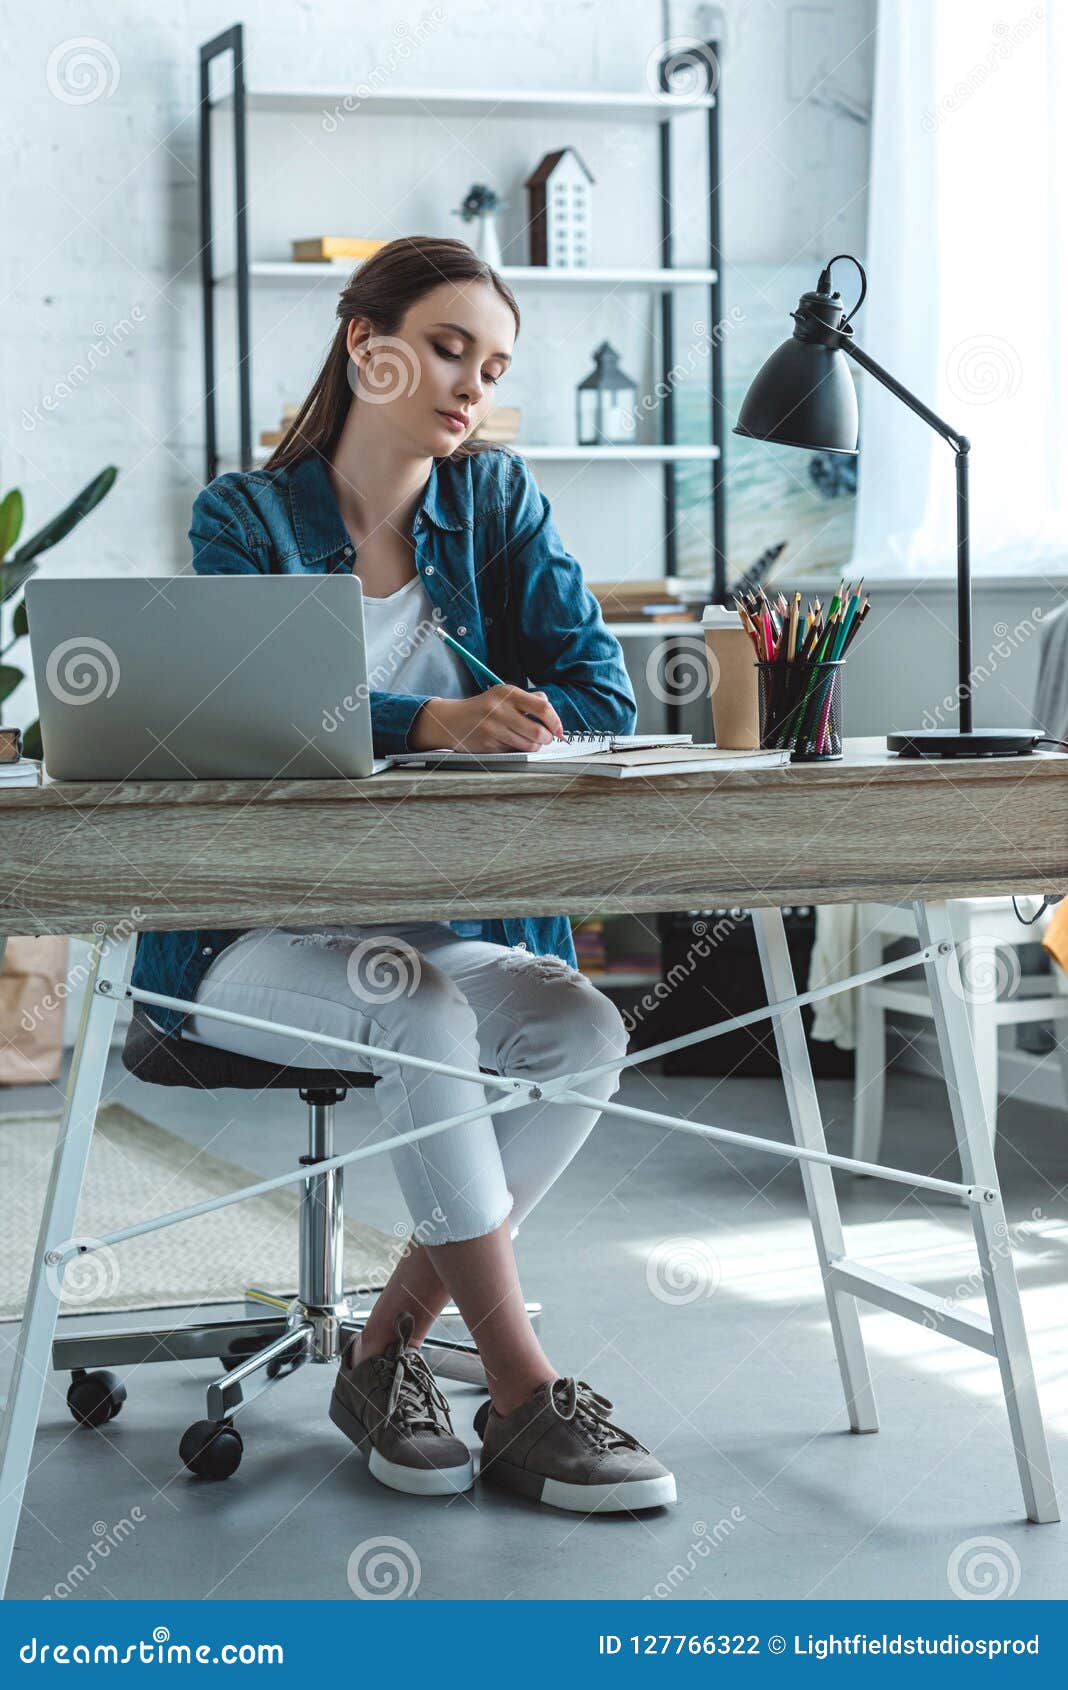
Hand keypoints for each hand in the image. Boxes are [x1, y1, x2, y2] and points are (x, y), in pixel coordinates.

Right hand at [409, 686, 563, 752]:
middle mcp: (500, 710)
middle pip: (538, 731)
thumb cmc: (483, 708)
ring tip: (528, 740)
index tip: (559, 730)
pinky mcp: (489, 745)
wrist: (452, 720)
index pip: (542, 707)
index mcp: (507, 693)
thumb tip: (551, 710)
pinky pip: (514, 752)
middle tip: (545, 737)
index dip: (555, 721)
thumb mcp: (503, 695)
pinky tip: (510, 743)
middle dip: (546, 738)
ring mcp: (493, 729)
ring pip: (529, 746)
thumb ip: (529, 699)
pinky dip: (518, 751)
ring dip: (534, 746)